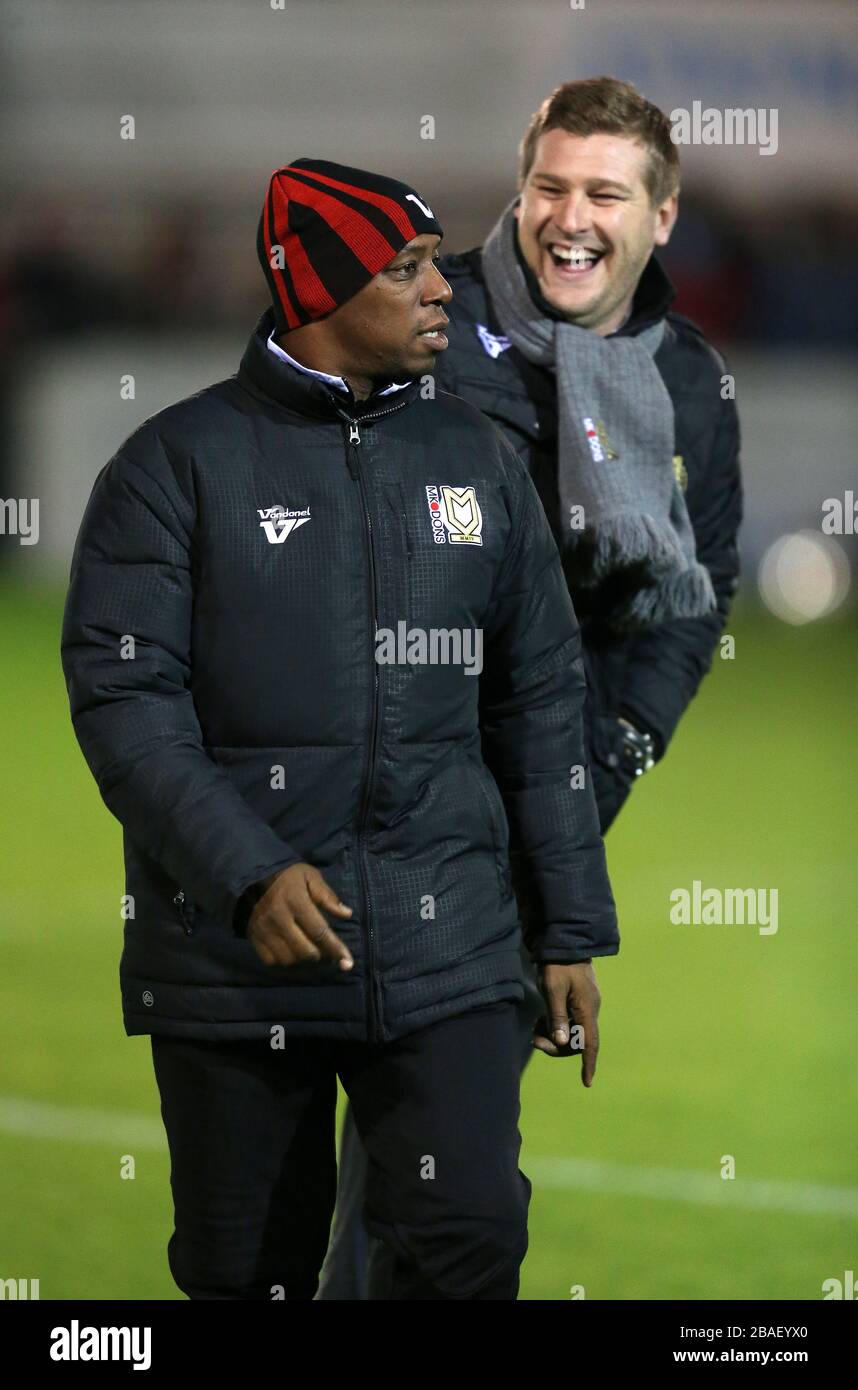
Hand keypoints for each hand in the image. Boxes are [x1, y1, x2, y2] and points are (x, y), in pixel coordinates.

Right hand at [247, 863, 353, 970]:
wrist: (254, 874)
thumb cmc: (288, 876)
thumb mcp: (311, 877)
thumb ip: (327, 896)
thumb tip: (347, 914)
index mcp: (296, 901)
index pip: (319, 931)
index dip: (335, 949)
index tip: (348, 963)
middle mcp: (279, 918)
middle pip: (304, 950)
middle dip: (320, 955)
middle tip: (325, 951)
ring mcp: (264, 929)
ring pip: (288, 959)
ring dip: (301, 959)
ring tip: (307, 949)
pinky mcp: (253, 936)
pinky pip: (270, 960)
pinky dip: (282, 960)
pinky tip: (289, 951)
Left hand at [533, 961, 600, 1085]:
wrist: (565, 942)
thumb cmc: (557, 965)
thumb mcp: (553, 989)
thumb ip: (557, 1016)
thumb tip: (561, 1042)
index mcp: (586, 1009)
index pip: (590, 1043)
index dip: (588, 1064)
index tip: (587, 1082)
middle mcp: (590, 1010)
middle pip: (578, 1041)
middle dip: (557, 1046)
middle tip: (534, 1039)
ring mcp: (586, 1005)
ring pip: (572, 1032)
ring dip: (554, 1035)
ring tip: (536, 1026)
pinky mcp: (579, 1000)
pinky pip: (570, 1021)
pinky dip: (556, 1025)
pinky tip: (542, 1018)